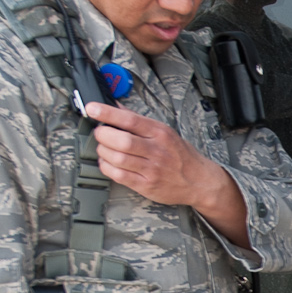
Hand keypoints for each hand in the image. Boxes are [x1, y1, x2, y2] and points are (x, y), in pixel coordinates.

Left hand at [84, 102, 249, 245]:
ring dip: (103, 151)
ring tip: (104, 148)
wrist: (199, 181)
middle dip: (103, 135)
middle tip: (99, 133)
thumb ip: (138, 120)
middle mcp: (156, 151)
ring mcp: (151, 169)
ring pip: (117, 158)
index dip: (107, 113)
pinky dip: (106, 167)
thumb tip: (115, 107)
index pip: (130, 120)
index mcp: (160, 133)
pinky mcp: (146, 185)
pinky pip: (118, 175)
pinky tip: (107, 162)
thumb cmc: (181, 155)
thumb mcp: (165, 132)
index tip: (92, 108)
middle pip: (121, 140)